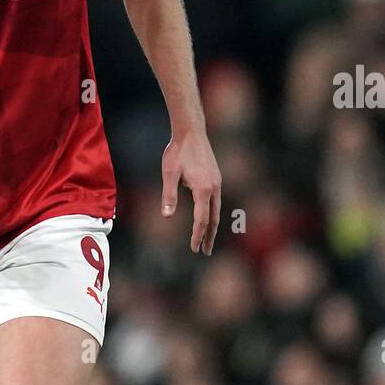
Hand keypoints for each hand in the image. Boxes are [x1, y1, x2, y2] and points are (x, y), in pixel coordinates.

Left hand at [162, 128, 221, 253]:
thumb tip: (166, 216)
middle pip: (213, 219)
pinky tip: (207, 218)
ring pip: (216, 210)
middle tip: (205, 252)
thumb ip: (169, 196)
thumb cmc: (177, 151)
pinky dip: (212, 214)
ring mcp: (217, 182)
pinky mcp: (216, 178)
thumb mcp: (169, 174)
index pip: (202, 219)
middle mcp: (214, 188)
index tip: (194, 248)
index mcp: (203, 189)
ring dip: (212, 226)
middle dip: (208, 236)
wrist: (191, 132)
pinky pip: (215, 201)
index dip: (198, 235)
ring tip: (207, 239)